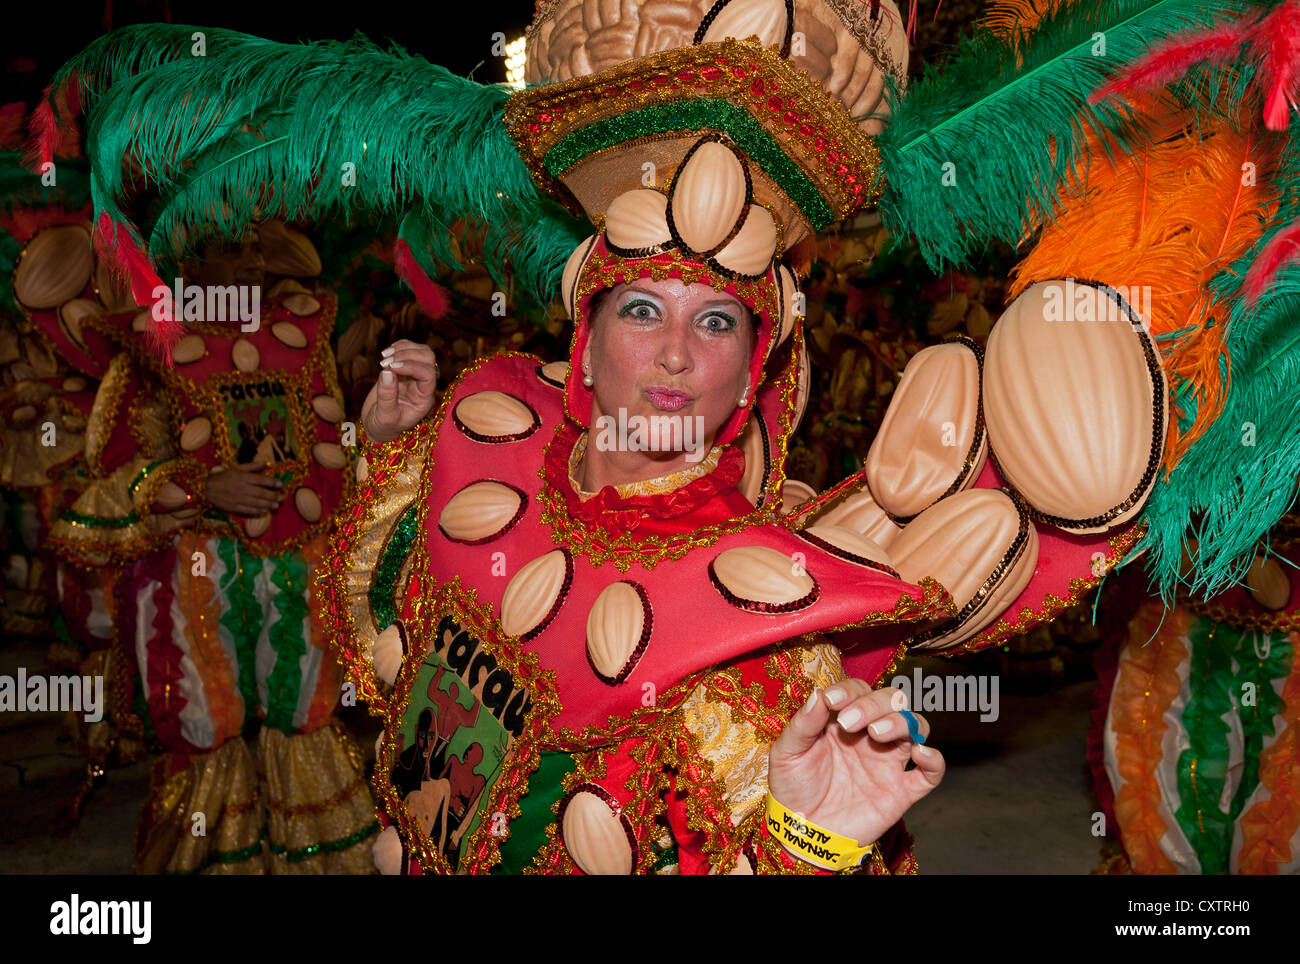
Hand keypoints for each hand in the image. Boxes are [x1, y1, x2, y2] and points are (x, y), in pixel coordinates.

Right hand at [202, 462, 283, 515]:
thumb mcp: (237, 468)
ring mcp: (238, 498)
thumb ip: (252, 466)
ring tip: (276, 505)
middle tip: (281, 497)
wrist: (206, 488)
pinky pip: (248, 510)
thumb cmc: (224, 477)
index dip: (272, 482)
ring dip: (268, 504)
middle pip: (261, 492)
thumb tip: (265, 463)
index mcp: (244, 477)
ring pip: (257, 502)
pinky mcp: (234, 507)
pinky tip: (264, 510)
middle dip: (273, 495)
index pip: (261, 480)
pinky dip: (257, 511)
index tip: (280, 485)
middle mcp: (242, 488)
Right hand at [361, 339, 438, 443]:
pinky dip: (399, 346)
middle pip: (428, 359)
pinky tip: (386, 353)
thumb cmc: (384, 427)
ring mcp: (415, 376)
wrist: (378, 427)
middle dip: (408, 355)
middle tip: (385, 361)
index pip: (428, 375)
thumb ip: (387, 397)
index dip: (411, 366)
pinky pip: (409, 350)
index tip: (391, 366)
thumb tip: (387, 372)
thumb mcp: (385, 416)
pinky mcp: (404, 369)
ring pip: (421, 352)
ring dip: (404, 348)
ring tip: (384, 356)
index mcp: (424, 399)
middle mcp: (424, 385)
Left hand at [767, 681, 943, 859]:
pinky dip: (934, 760)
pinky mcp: (901, 791)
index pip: (858, 691)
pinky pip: (931, 773)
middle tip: (849, 722)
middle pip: (891, 701)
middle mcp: (870, 735)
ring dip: (901, 722)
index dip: (849, 690)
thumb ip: (803, 724)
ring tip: (876, 733)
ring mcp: (888, 761)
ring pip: (914, 726)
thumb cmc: (793, 788)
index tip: (832, 700)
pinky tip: (920, 754)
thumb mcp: (787, 753)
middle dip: (874, 705)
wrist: (802, 832)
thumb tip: (819, 693)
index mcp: (842, 720)